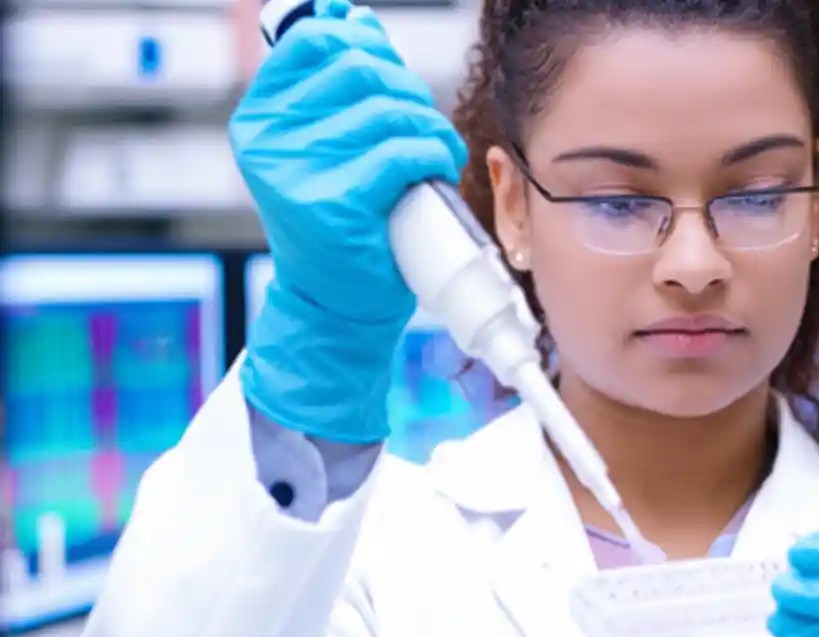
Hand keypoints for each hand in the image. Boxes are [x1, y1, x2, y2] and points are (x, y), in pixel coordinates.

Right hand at [231, 0, 467, 442]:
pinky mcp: (335, 204)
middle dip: (407, 90)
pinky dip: (435, 154)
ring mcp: (297, 172)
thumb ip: (330, 87)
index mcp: (258, 118)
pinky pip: (404, 151)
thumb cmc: (341, 221)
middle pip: (359, 70)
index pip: (315, 40)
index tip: (389, 72)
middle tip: (420, 125)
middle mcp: (266, 140)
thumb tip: (352, 16)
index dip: (365, 43)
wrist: (334, 305)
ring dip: (429, 127)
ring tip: (434, 152)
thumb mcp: (321, 147)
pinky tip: (438, 170)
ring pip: (390, 110)